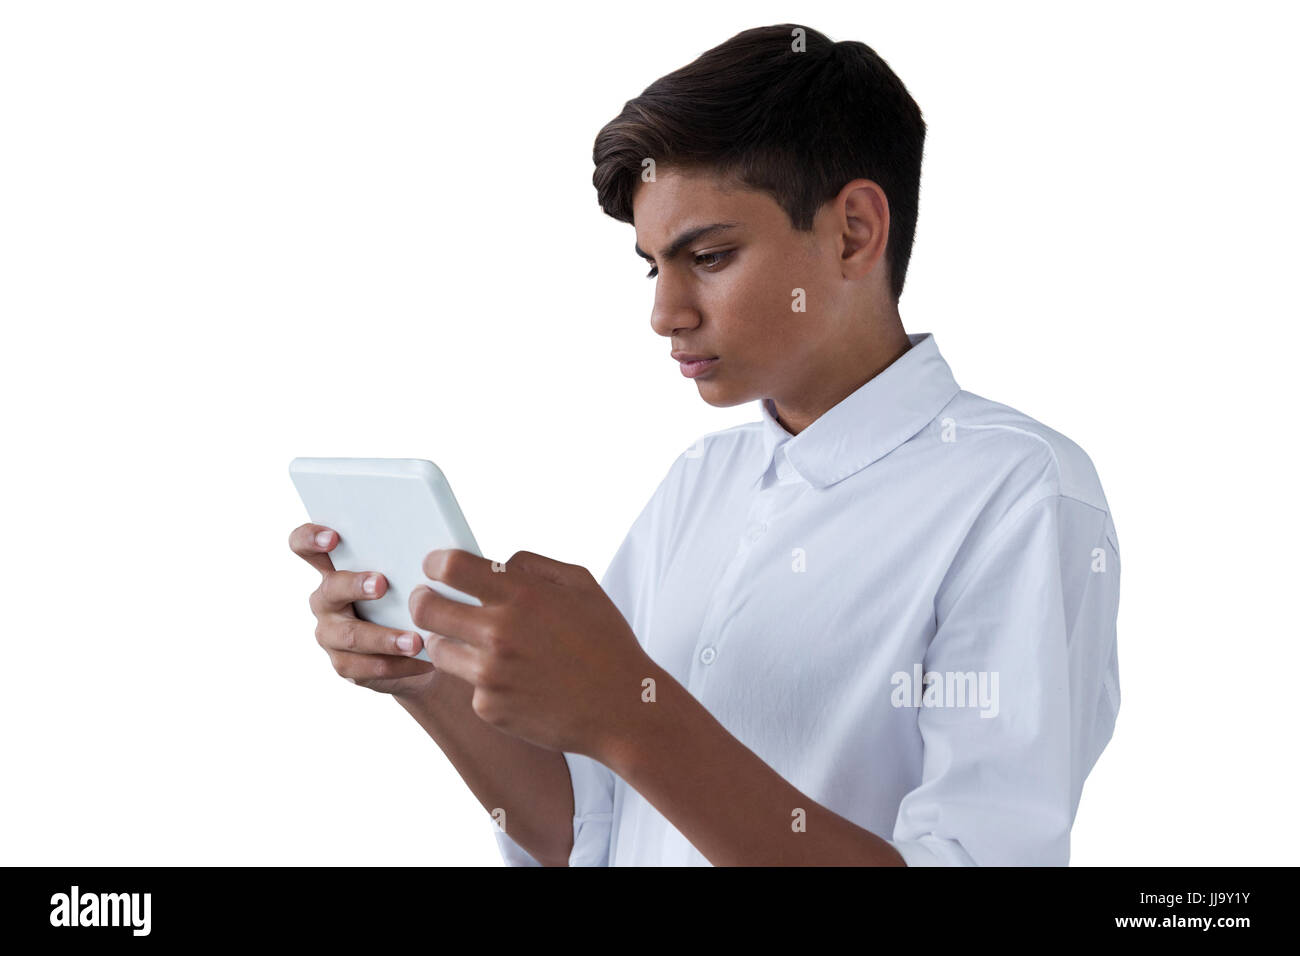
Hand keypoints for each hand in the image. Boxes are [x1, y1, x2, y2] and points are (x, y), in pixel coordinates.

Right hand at [289, 523, 437, 698]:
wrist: (419, 648)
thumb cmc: (411, 598)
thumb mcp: (408, 575)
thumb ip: (406, 560)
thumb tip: (437, 550)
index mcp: (336, 568)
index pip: (304, 545)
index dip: (310, 538)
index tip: (333, 537)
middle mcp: (327, 599)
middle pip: (331, 589)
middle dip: (355, 585)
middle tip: (381, 584)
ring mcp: (331, 633)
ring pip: (351, 635)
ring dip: (384, 638)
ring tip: (415, 641)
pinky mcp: (344, 665)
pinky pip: (365, 667)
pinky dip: (396, 664)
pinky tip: (421, 660)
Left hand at [409, 549, 653, 758]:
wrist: (624, 710)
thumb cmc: (606, 643)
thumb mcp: (583, 585)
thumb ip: (534, 565)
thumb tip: (495, 561)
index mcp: (523, 595)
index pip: (451, 567)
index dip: (435, 564)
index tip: (435, 568)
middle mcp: (500, 633)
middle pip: (427, 609)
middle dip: (424, 601)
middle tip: (430, 603)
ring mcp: (491, 674)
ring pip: (438, 649)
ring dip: (449, 642)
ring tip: (478, 644)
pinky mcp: (489, 708)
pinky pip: (468, 686)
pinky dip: (484, 682)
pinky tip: (517, 683)